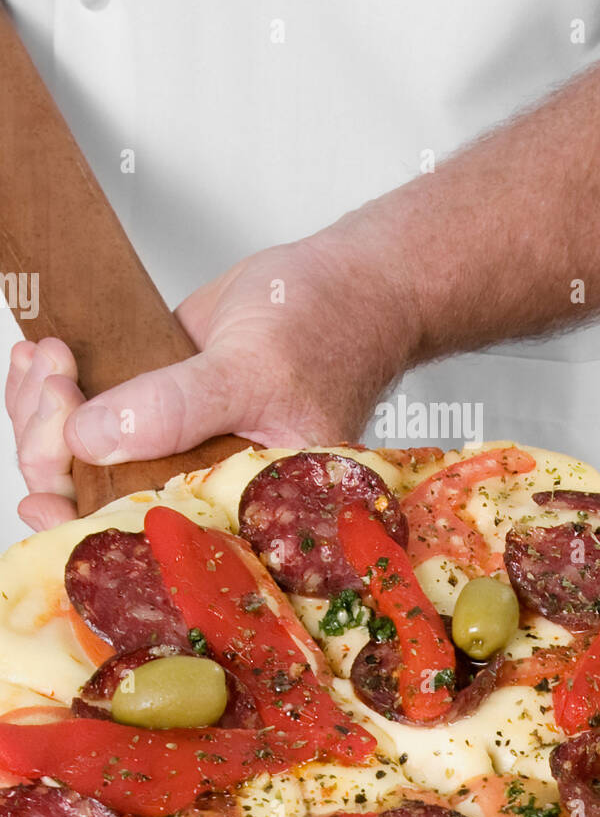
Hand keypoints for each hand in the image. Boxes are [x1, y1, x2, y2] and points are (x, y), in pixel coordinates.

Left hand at [5, 218, 415, 531]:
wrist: (346, 278)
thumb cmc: (331, 328)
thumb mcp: (255, 370)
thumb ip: (177, 406)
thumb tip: (91, 439)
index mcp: (233, 506)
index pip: (146, 538)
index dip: (83, 520)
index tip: (50, 479)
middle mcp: (197, 485)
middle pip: (95, 498)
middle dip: (53, 447)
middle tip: (54, 384)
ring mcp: (170, 444)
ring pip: (80, 457)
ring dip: (43, 412)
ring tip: (46, 359)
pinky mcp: (153, 405)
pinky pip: (88, 413)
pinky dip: (50, 389)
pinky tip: (38, 359)